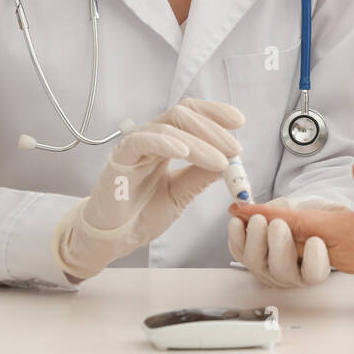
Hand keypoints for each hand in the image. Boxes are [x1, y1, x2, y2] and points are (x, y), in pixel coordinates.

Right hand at [52, 98, 244, 281]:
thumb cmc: (142, 214)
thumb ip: (201, 176)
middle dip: (213, 128)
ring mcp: (134, 147)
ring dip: (200, 142)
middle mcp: (150, 138)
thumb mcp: (182, 194)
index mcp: (165, 143)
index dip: (215, 113)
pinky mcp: (119, 159)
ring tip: (220, 161)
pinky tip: (185, 152)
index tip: (240, 121)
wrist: (113, 239)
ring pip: (168, 127)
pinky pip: (141, 141)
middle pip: (183, 114)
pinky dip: (165, 142)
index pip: (191, 114)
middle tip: (235, 148)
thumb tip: (231, 159)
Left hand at [229, 158, 353, 277]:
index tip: (239, 208)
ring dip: (279, 235)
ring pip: (302, 249)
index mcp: (349, 234)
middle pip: (290, 241)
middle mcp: (343, 253)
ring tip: (260, 219)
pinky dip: (299, 241)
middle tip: (239, 212)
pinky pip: (316, 254)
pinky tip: (297, 230)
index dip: (264, 215)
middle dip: (262, 227)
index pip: (295, 224)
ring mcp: (348, 261)